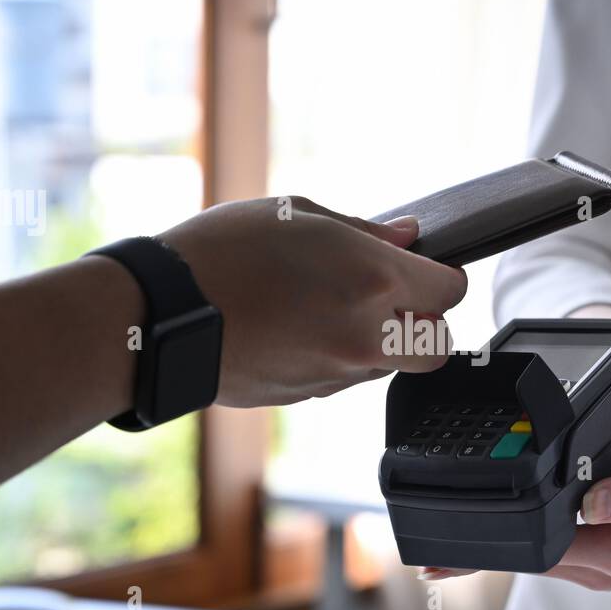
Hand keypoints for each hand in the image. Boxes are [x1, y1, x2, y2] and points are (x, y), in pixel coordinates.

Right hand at [161, 197, 467, 406]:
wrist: (158, 318)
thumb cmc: (220, 254)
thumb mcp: (297, 214)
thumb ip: (364, 231)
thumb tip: (407, 238)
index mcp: (373, 281)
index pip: (452, 290)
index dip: (442, 274)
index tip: (425, 265)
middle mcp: (367, 335)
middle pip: (438, 345)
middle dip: (426, 321)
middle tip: (393, 295)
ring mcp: (338, 373)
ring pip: (393, 365)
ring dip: (383, 340)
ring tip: (331, 305)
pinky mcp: (310, 395)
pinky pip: (348, 378)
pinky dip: (342, 357)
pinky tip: (302, 327)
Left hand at [420, 380, 610, 588]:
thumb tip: (589, 500)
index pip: (539, 556)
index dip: (490, 554)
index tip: (447, 554)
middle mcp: (606, 564)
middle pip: (531, 558)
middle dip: (482, 554)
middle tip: (429, 552)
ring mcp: (608, 560)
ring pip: (544, 551)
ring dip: (505, 545)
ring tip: (456, 539)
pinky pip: (562, 541)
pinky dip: (535, 533)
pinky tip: (513, 525)